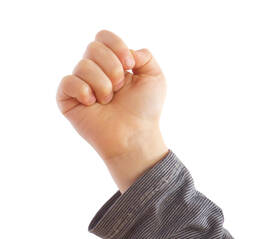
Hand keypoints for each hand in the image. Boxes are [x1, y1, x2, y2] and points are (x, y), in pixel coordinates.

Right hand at [57, 30, 167, 190]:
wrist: (136, 135)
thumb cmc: (146, 110)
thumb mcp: (155, 78)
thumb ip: (145, 56)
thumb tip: (128, 51)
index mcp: (112, 62)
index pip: (104, 37)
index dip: (116, 46)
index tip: (130, 65)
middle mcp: (94, 69)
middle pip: (93, 47)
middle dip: (113, 68)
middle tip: (120, 88)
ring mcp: (79, 83)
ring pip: (83, 65)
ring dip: (103, 85)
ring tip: (109, 101)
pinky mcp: (66, 98)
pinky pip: (68, 81)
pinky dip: (85, 91)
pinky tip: (92, 104)